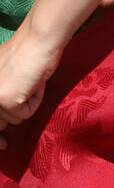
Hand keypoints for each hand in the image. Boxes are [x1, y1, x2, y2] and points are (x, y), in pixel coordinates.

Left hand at [0, 19, 63, 147]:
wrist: (37, 42)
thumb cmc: (25, 55)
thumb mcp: (3, 76)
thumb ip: (0, 94)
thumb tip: (1, 123)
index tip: (2, 145)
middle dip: (9, 121)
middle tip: (10, 129)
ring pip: (14, 119)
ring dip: (26, 105)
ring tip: (29, 83)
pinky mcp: (6, 101)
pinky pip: (25, 115)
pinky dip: (35, 102)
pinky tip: (34, 84)